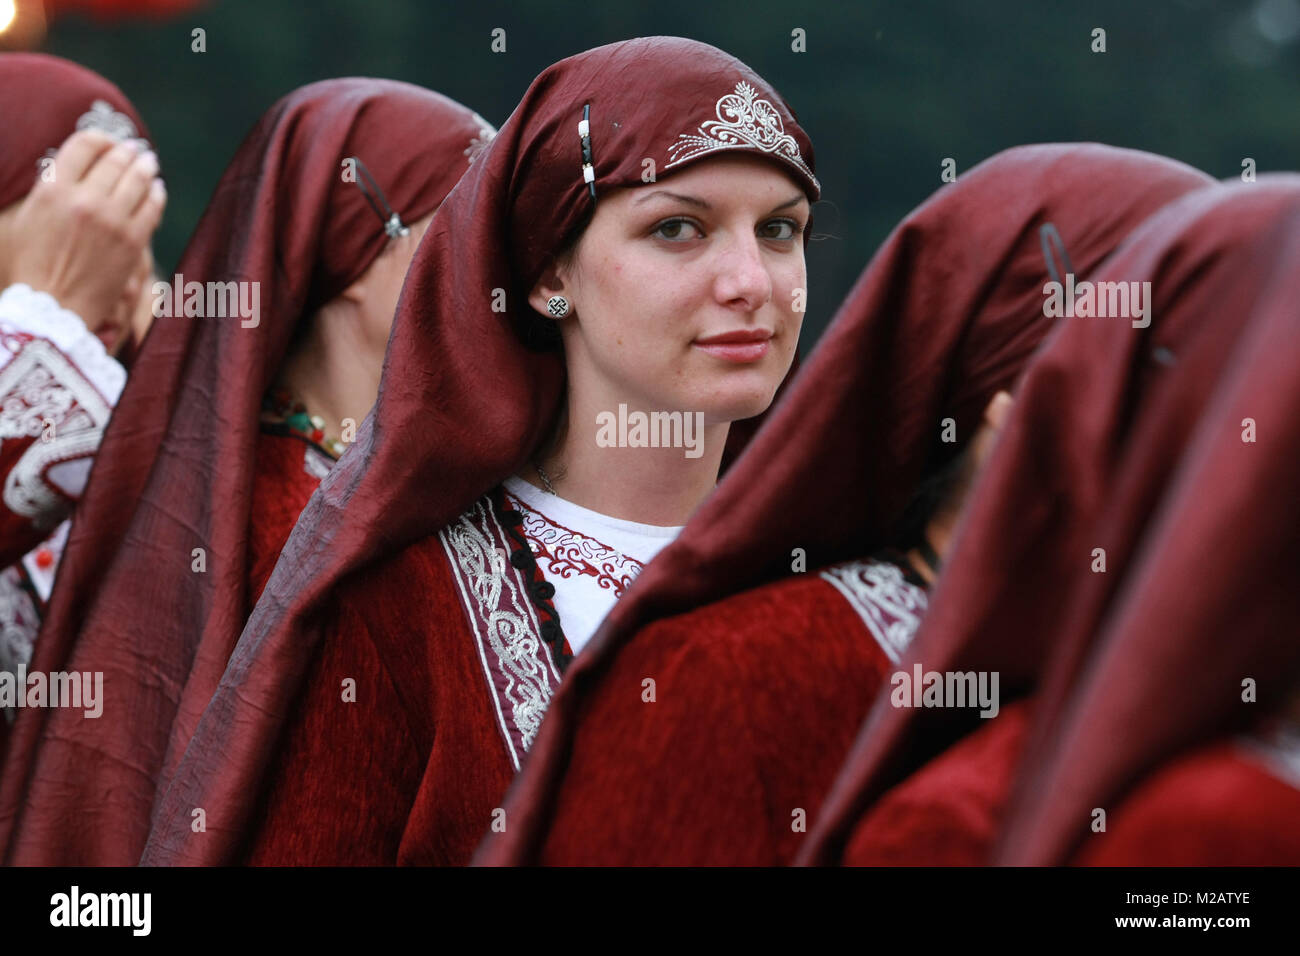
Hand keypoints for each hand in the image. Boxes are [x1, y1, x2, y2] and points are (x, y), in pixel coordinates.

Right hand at [3, 129, 165, 343]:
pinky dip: (156, 194)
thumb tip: (70, 169)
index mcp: (52, 189)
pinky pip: (152, 207)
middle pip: (114, 160)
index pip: (83, 145)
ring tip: (149, 163)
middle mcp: (84, 199)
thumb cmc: (32, 267)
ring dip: (145, 167)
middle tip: (136, 149)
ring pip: (137, 180)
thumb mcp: (25, 219)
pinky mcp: (133, 240)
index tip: (107, 142)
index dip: (99, 138)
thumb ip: (48, 191)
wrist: (53, 309)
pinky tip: (157, 190)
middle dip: (127, 151)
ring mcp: (112, 219)